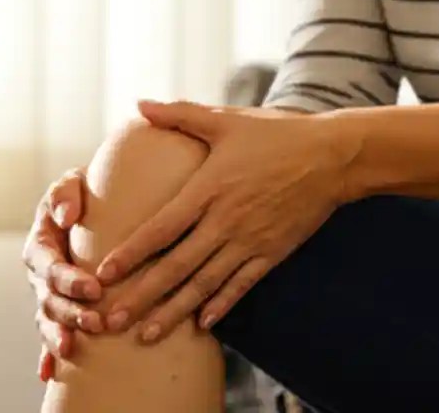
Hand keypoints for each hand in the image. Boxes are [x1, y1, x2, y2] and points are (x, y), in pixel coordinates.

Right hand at [21, 167, 104, 381]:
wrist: (98, 203)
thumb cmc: (87, 191)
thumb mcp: (73, 181)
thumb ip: (65, 193)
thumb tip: (65, 218)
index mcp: (41, 244)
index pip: (49, 266)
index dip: (69, 280)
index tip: (95, 288)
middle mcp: (41, 274)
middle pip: (48, 299)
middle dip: (71, 313)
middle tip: (97, 323)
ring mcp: (48, 294)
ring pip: (48, 320)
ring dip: (59, 335)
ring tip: (74, 349)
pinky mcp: (60, 308)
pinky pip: (50, 335)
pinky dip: (47, 355)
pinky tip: (49, 374)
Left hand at [96, 100, 354, 343]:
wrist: (334, 156)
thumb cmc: (277, 134)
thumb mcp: (226, 121)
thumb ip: (180, 114)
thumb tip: (138, 104)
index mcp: (209, 189)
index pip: (162, 228)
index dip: (132, 253)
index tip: (104, 273)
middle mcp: (226, 221)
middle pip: (176, 267)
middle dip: (142, 296)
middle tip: (112, 320)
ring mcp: (250, 241)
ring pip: (204, 285)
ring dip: (173, 311)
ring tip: (145, 335)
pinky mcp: (272, 253)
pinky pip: (241, 286)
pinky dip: (221, 306)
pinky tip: (201, 325)